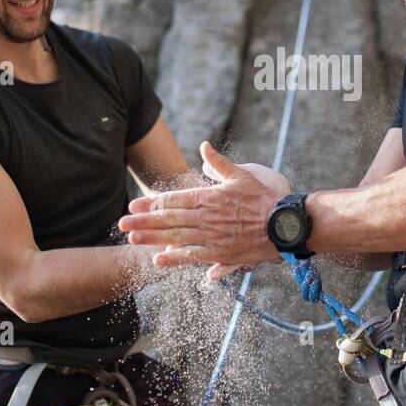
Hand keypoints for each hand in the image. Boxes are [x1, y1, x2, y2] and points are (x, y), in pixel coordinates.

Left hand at [118, 141, 279, 275]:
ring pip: (175, 237)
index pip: (173, 200)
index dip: (151, 203)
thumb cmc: (263, 199)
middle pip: (169, 219)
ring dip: (152, 239)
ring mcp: (212, 236)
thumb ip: (218, 162)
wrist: (283, 224)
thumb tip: (203, 146)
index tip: (134, 206)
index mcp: (209, 197)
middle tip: (122, 224)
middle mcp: (206, 217)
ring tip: (132, 239)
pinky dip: (175, 259)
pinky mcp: (220, 253)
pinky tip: (158, 260)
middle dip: (143, 221)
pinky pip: (193, 256)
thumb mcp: (240, 175)